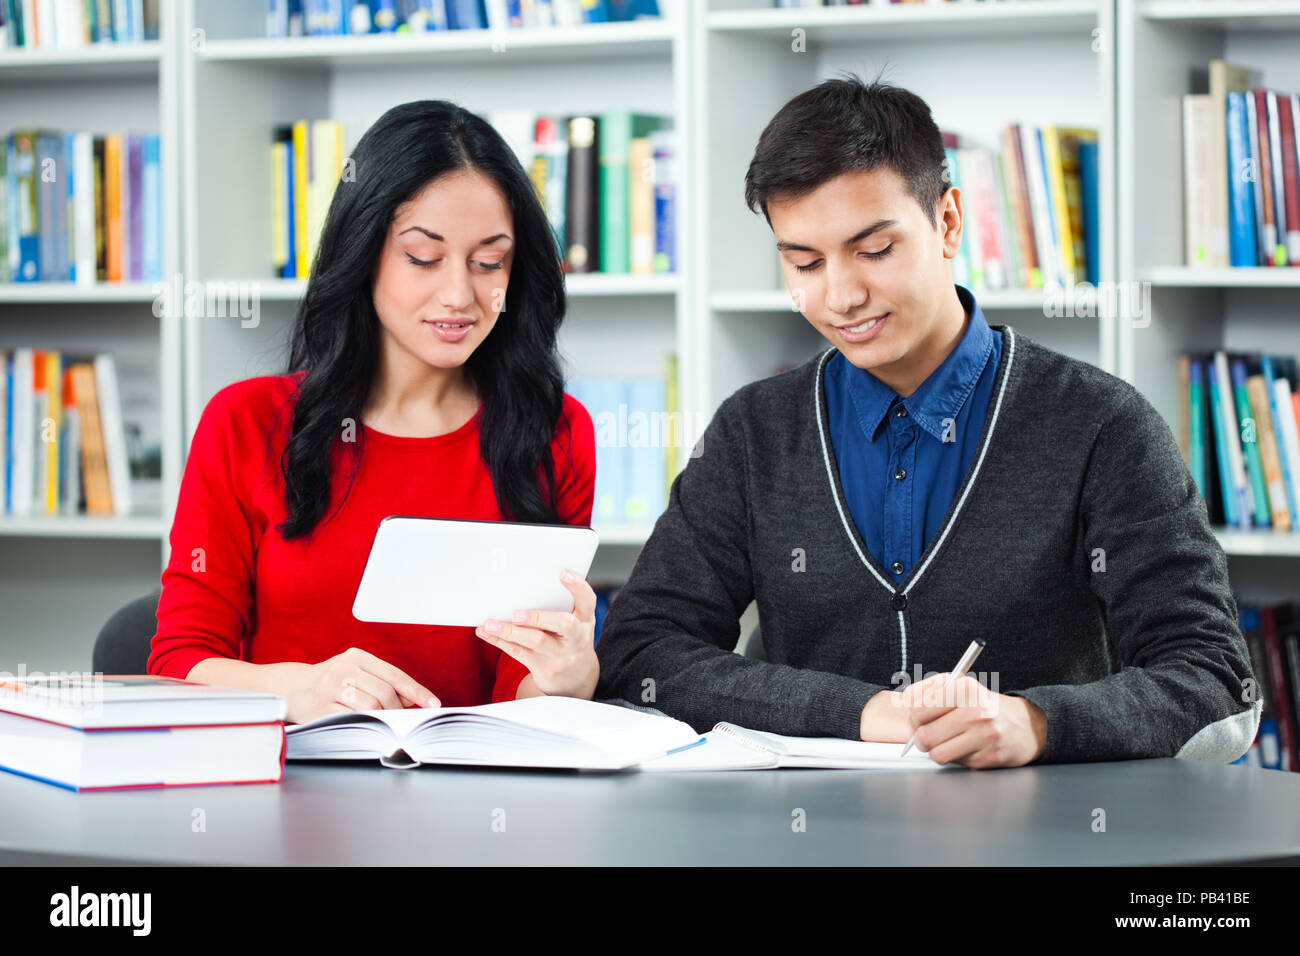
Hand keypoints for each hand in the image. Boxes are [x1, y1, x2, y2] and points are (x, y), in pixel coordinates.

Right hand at [284, 647, 439, 724]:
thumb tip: (415, 699)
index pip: (394, 675)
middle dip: (397, 709)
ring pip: (370, 706)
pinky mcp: (320, 708)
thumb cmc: (331, 682)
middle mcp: (343, 668)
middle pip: (385, 692)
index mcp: (356, 656)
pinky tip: (367, 727)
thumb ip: (383, 682)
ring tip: (383, 723)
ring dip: (382, 718)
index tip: (433, 705)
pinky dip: (365, 725)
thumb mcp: (356, 673)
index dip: (417, 691)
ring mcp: (330, 688)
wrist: (290, 688)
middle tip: (401, 719)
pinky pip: (352, 719)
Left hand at [475, 568, 598, 698]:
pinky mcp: (543, 667)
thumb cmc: (569, 638)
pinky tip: (485, 632)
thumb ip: (560, 605)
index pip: (588, 600)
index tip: (563, 573)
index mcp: (585, 620)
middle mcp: (576, 638)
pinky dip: (499, 641)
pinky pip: (519, 652)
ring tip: (490, 623)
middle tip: (517, 613)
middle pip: (564, 625)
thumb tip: (523, 585)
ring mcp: (560, 655)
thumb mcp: (576, 622)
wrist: (574, 677)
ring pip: (536, 642)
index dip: (578, 586)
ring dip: (510, 631)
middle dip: (539, 617)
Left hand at [898, 673, 1046, 768]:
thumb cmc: (984, 705)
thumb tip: (904, 701)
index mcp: (965, 689)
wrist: (1025, 726)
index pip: (918, 706)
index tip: (917, 717)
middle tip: (926, 733)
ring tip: (944, 741)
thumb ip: (931, 690)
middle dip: (919, 736)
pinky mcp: (987, 758)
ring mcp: (983, 737)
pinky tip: (964, 747)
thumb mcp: (961, 686)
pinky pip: (953, 763)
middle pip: (923, 733)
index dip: (912, 714)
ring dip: (935, 750)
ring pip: (935, 753)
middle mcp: (975, 711)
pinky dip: (954, 757)